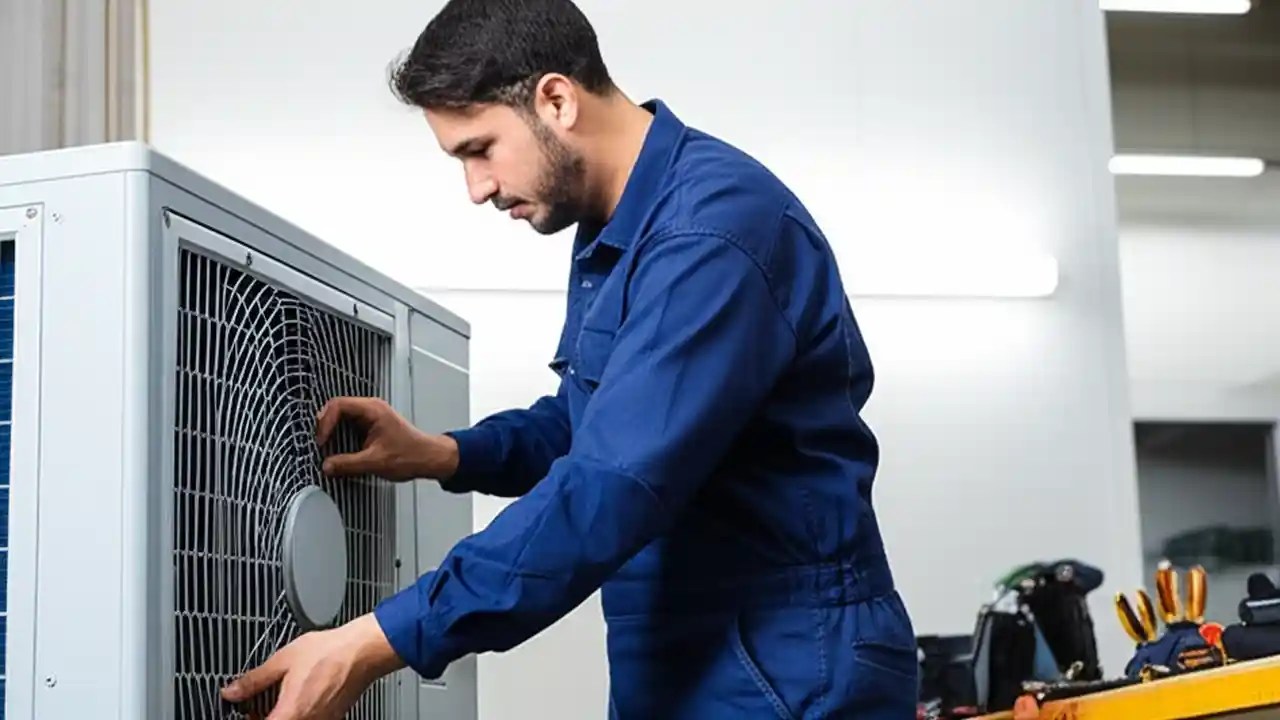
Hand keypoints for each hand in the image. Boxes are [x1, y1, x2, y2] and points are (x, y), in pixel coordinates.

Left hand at [221, 614, 404, 719]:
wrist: (362, 650)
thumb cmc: (329, 653)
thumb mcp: (282, 661)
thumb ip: (253, 680)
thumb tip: (232, 691)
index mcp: (289, 714)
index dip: (249, 719)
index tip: (244, 711)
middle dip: (263, 717)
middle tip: (256, 704)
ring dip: (282, 715)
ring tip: (279, 698)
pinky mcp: (333, 718)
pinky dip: (299, 713)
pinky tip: (299, 695)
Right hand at [316, 397, 458, 480]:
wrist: (429, 458)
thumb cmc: (411, 455)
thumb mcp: (376, 462)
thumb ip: (348, 464)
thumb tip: (327, 466)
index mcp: (373, 409)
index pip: (338, 405)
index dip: (325, 423)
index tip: (321, 441)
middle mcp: (370, 409)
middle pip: (336, 410)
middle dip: (325, 428)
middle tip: (320, 446)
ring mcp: (370, 417)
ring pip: (341, 419)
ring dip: (332, 434)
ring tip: (327, 450)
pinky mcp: (370, 427)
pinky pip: (348, 428)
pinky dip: (340, 438)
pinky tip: (339, 452)